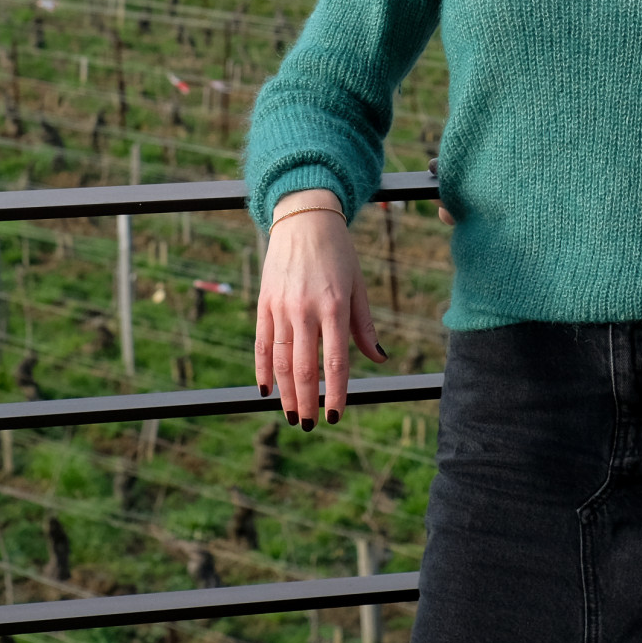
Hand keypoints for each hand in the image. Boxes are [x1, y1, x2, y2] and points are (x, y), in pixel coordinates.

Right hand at [253, 190, 383, 428]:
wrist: (304, 218)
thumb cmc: (338, 253)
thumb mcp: (358, 286)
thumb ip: (365, 326)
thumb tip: (380, 359)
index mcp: (334, 306)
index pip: (335, 362)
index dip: (335, 393)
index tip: (335, 416)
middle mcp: (305, 309)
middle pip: (304, 368)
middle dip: (307, 401)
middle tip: (308, 425)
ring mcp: (281, 307)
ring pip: (280, 360)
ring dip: (285, 392)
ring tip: (290, 414)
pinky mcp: (264, 302)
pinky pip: (261, 342)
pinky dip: (262, 369)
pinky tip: (267, 389)